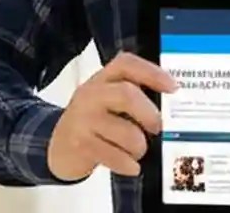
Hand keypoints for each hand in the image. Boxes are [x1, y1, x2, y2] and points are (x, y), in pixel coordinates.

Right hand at [47, 52, 177, 180]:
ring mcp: (83, 119)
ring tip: (139, 150)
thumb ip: (133, 96)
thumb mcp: (108, 101)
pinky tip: (131, 166)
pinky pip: (113, 155)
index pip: (127, 64)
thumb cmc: (93, 122)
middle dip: (149, 114)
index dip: (152, 73)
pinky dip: (128, 163)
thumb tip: (171, 106)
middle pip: (127, 94)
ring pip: (125, 131)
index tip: (173, 88)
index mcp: (103, 79)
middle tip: (158, 127)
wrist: (56, 146)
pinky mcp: (80, 144)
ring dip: (139, 146)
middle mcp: (91, 94)